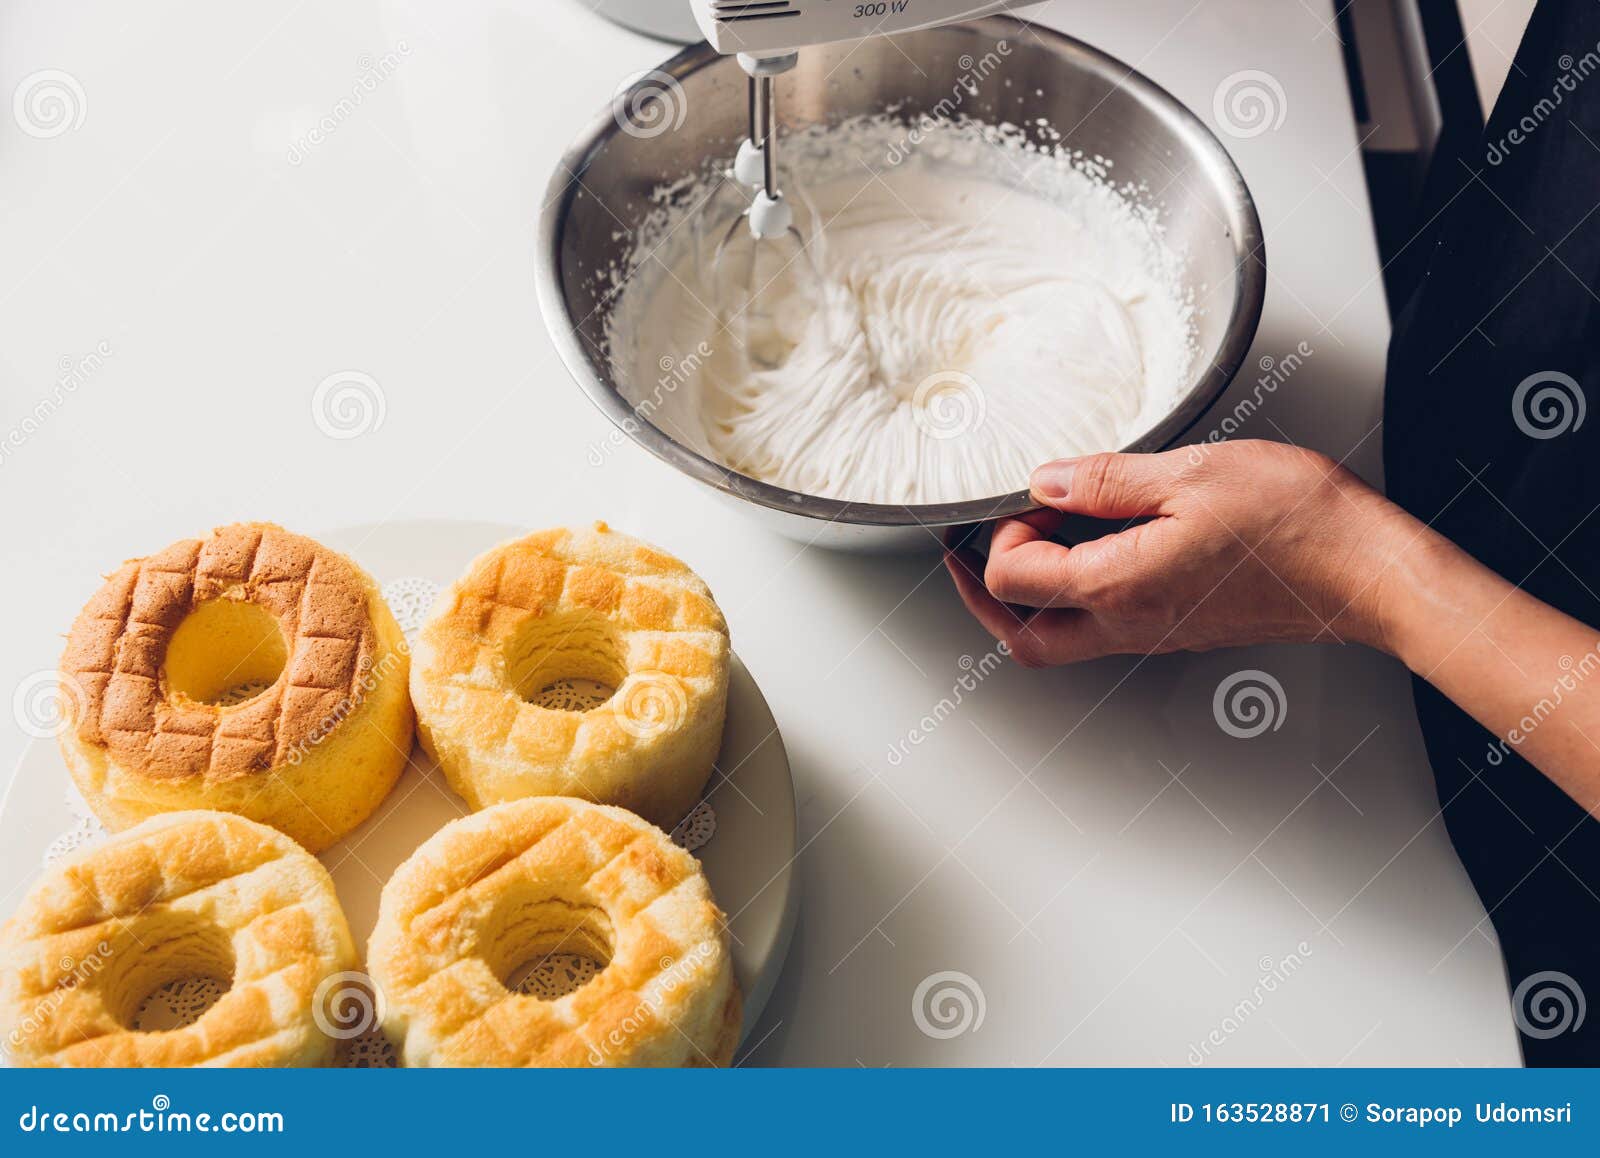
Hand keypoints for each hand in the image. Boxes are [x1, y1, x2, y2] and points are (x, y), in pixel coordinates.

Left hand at [945, 440, 1424, 666]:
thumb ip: (1105, 480)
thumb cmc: (1296, 523)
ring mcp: (1155, 634)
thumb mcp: (1190, 473)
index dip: (999, 533)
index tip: (1025, 497)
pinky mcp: (1179, 630)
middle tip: (972, 551)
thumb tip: (1045, 482)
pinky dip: (1076, 599)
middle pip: (1023, 638)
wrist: (1366, 572)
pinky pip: (1104, 629)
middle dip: (984, 595)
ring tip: (1028, 547)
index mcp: (1119, 585)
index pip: (1011, 578)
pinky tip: (1094, 550)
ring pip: (1060, 642)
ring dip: (1028, 602)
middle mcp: (1129, 624)